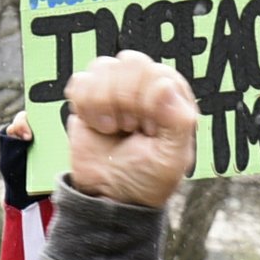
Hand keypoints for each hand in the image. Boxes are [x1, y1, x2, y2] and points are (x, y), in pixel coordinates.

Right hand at [64, 52, 198, 211]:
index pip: (156, 72)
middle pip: (129, 63)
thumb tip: (165, 84)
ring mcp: (116, 87)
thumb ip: (178, 121)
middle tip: (129, 129)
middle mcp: (146, 85)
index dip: (145, 102)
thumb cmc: (146, 179)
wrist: (108, 196)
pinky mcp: (90, 95)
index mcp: (172, 94)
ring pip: (103, 67)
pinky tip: (96, 125)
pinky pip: (81, 81)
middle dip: (124, 102)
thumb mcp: (172, 157)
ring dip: (103, 105)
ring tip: (113, 129)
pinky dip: (84, 107)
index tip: (146, 130)